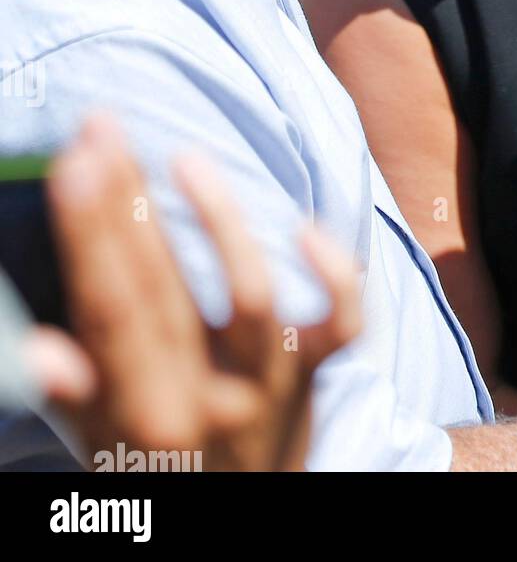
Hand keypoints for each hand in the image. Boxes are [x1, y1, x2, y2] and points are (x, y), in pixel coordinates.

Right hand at [25, 113, 360, 470]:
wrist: (244, 529)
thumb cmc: (158, 476)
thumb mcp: (103, 449)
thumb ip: (78, 396)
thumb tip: (39, 349)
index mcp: (141, 418)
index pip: (110, 309)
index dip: (91, 234)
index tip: (77, 162)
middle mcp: (207, 403)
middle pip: (162, 290)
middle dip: (126, 205)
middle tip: (103, 131)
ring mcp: (268, 390)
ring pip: (250, 297)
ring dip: (218, 221)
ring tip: (185, 157)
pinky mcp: (315, 381)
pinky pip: (340, 328)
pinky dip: (335, 278)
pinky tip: (306, 230)